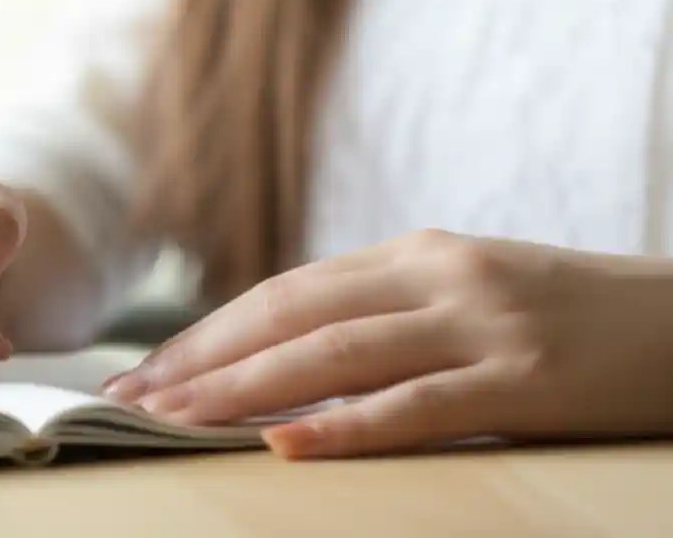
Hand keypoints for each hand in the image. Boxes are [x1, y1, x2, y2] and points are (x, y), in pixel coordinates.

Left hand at [102, 230, 672, 457]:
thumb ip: (387, 314)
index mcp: (417, 255)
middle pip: (293, 316)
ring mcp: (482, 325)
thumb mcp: (469, 295)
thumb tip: (288, 363)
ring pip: (337, 355)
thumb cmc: (570, 317)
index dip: (211, 331)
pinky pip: (419, 407)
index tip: (148, 370)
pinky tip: (284, 445)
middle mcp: (437, 277)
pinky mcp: (526, 381)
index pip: (287, 292)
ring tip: (174, 421)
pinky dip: (346, 427)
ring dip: (244, 390)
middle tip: (130, 399)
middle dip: (203, 360)